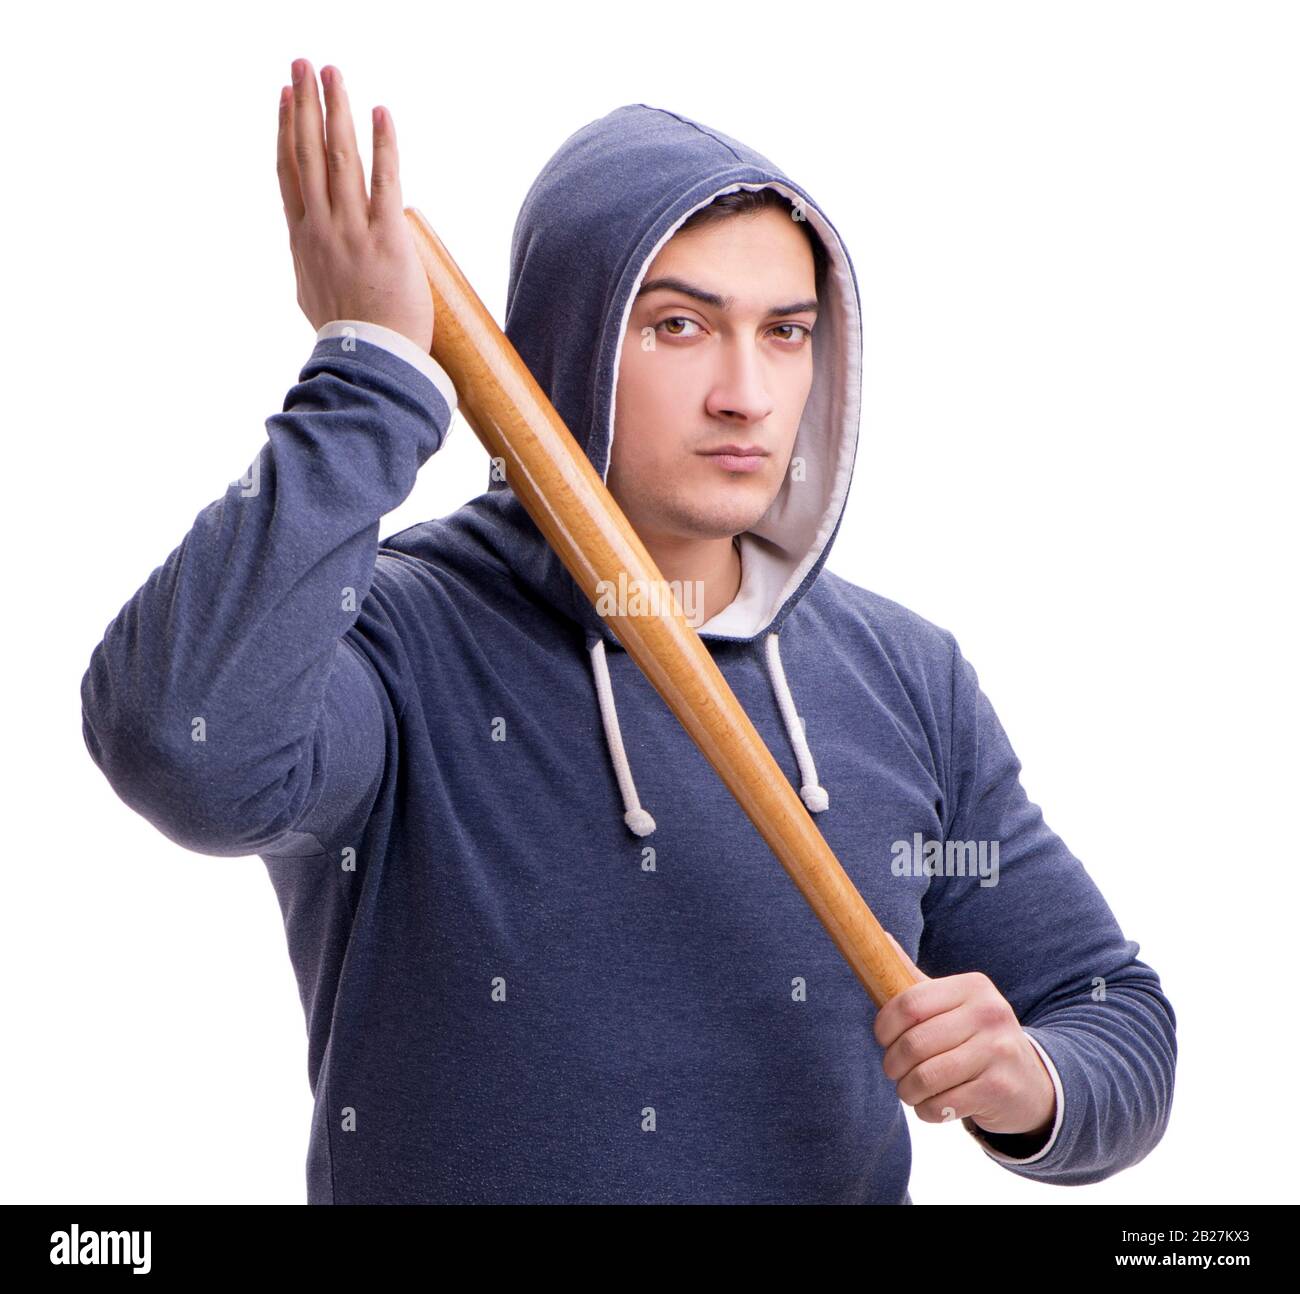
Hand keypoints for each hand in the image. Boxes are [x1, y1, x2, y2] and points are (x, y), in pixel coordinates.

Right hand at [276, 59, 433, 352]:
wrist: (367, 362)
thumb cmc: (346, 339)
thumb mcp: (313, 297)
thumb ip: (314, 268)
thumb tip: (317, 260)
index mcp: (303, 239)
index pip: (289, 172)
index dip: (285, 129)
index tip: (283, 96)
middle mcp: (321, 227)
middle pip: (308, 153)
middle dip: (305, 103)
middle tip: (302, 64)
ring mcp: (351, 230)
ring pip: (339, 157)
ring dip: (337, 109)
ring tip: (333, 72)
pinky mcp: (386, 238)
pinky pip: (385, 180)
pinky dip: (383, 144)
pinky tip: (380, 113)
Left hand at [874, 933, 1055, 1137]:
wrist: (1030, 1081)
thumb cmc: (976, 1036)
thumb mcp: (952, 1003)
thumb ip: (914, 977)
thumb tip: (878, 937)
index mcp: (972, 987)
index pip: (909, 1003)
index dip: (884, 1026)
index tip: (882, 1039)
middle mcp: (989, 1013)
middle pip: (914, 1043)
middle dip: (893, 1063)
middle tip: (894, 1070)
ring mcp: (998, 1051)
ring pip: (925, 1077)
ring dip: (907, 1090)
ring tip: (909, 1089)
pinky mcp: (1000, 1088)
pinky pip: (943, 1104)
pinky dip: (927, 1110)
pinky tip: (932, 1104)